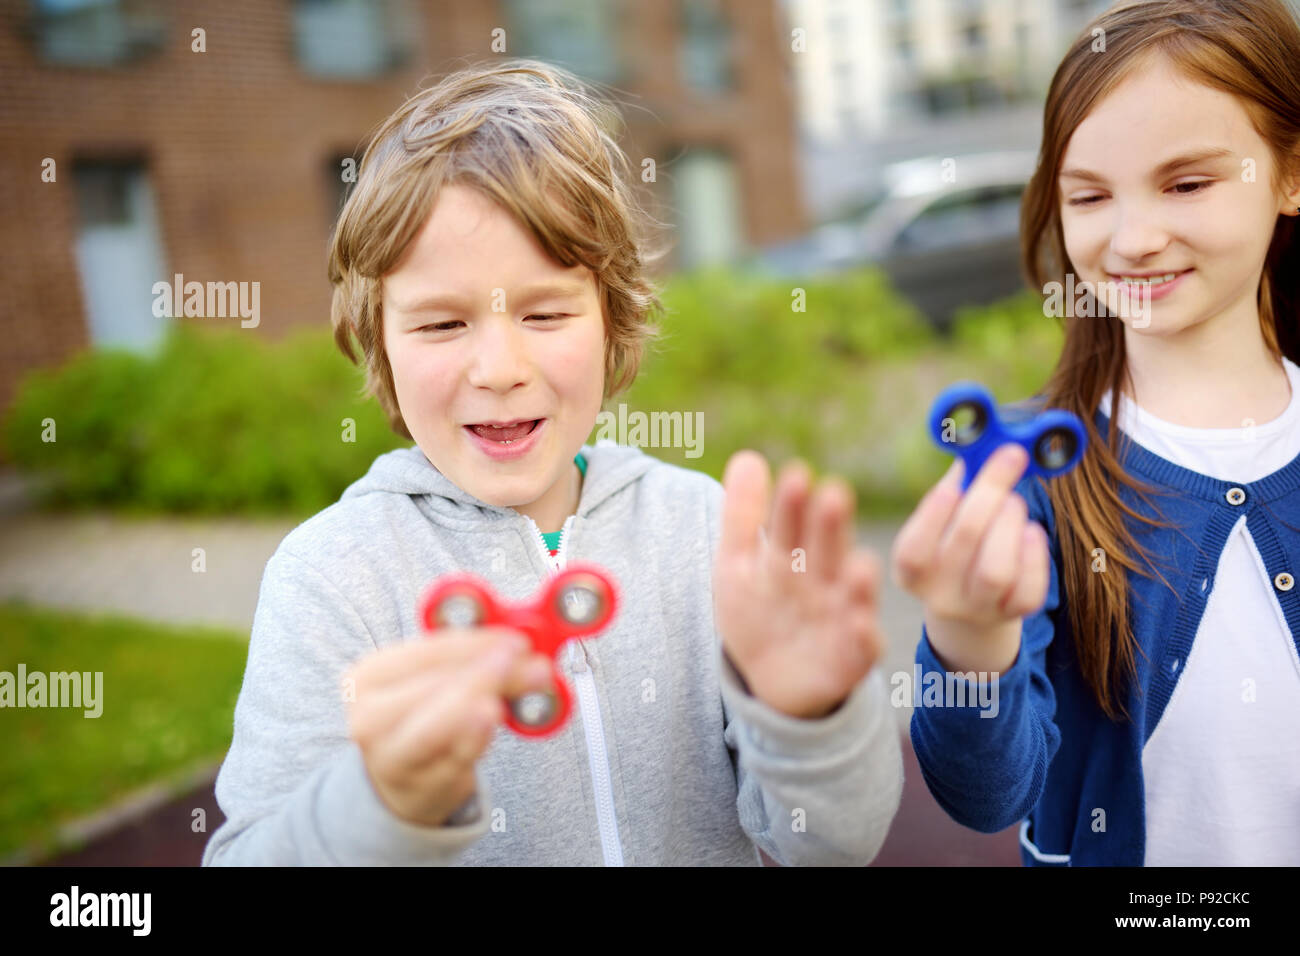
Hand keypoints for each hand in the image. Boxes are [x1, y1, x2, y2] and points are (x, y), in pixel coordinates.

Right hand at [343, 628, 551, 826]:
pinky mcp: (419, 787)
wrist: (400, 773)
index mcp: (368, 676)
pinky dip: (476, 739)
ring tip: (508, 696)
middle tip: (530, 667)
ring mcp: (390, 757)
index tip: (516, 641)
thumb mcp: (431, 676)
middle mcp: (369, 717)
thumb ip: (471, 655)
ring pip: (435, 728)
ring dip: (481, 706)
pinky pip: (453, 760)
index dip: (476, 644)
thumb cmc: (422, 712)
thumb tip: (520, 643)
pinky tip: (493, 724)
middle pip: (432, 688)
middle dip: (486, 675)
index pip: (427, 653)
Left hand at [713, 451, 883, 719]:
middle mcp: (824, 580)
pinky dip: (863, 635)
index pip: (793, 524)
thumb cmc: (760, 613)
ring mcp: (841, 616)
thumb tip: (749, 457)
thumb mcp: (738, 565)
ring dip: (859, 579)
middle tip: (833, 496)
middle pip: (828, 550)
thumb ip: (742, 515)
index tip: (795, 475)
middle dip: (831, 526)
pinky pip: (863, 645)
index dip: (793, 504)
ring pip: (854, 593)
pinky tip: (860, 625)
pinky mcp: (853, 656)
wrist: (773, 679)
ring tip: (859, 565)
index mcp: (795, 554)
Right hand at [890, 444, 1048, 672]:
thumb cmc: (957, 546)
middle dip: (990, 492)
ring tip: (1015, 502)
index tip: (957, 479)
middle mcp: (938, 596)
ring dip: (1010, 523)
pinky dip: (1035, 554)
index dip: (934, 514)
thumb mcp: (944, 522)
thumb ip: (956, 487)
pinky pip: (1028, 590)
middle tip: (1011, 458)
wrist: (973, 605)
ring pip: (995, 572)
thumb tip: (975, 447)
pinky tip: (1031, 533)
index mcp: (910, 572)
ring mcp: (976, 609)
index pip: (913, 550)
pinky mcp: (1012, 614)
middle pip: (963, 543)